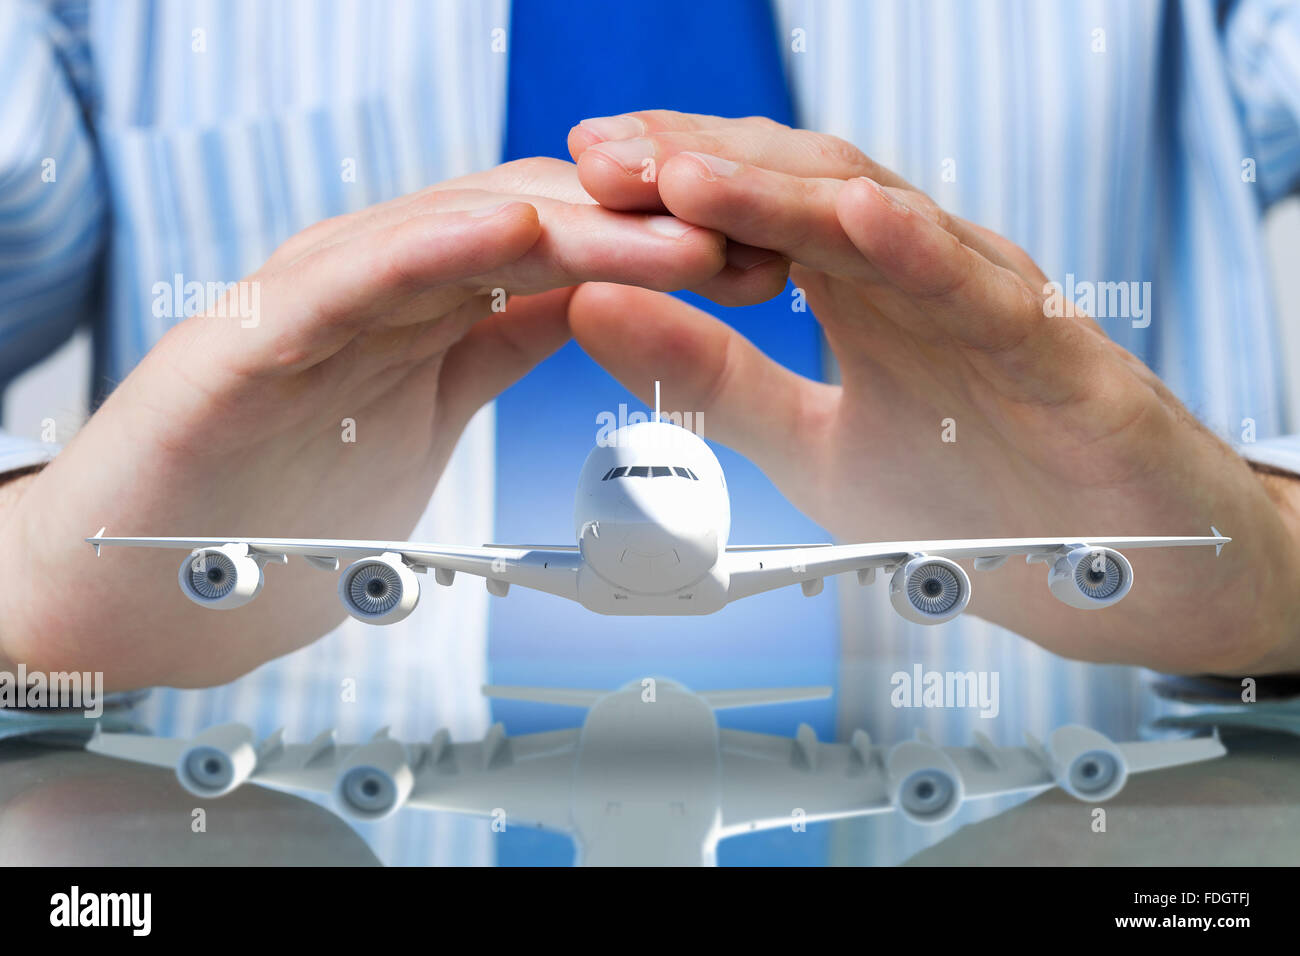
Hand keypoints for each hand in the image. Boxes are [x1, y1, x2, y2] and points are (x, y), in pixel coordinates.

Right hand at [0, 157, 787, 687]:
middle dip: (647, 224)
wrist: (145, 577)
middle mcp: (379, 281)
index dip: (666, 249)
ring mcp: (318, 297)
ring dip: (573, 222)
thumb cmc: (280, 497)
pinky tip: (509, 230)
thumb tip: (592, 303)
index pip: (565, 254)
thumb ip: (500, 345)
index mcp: (428, 303)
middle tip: (751, 231)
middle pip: (532, 224)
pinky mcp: (253, 335)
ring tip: (669, 220)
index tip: (763, 261)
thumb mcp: (431, 410)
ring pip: (457, 233)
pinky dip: (431, 251)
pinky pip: (354, 279)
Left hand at [565, 112, 1299, 674]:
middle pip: (803, 188)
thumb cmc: (969, 493)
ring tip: (689, 175)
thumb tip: (598, 310)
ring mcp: (988, 302)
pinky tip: (862, 222)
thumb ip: (713, 381)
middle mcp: (921, 273)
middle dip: (701, 165)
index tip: (583, 171)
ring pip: (884, 223)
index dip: (670, 182)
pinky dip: (923, 254)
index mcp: (860, 288)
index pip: (756, 207)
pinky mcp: (1056, 353)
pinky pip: (986, 294)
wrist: (1108, 564)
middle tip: (603, 156)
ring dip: (782, 195)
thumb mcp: (809, 443)